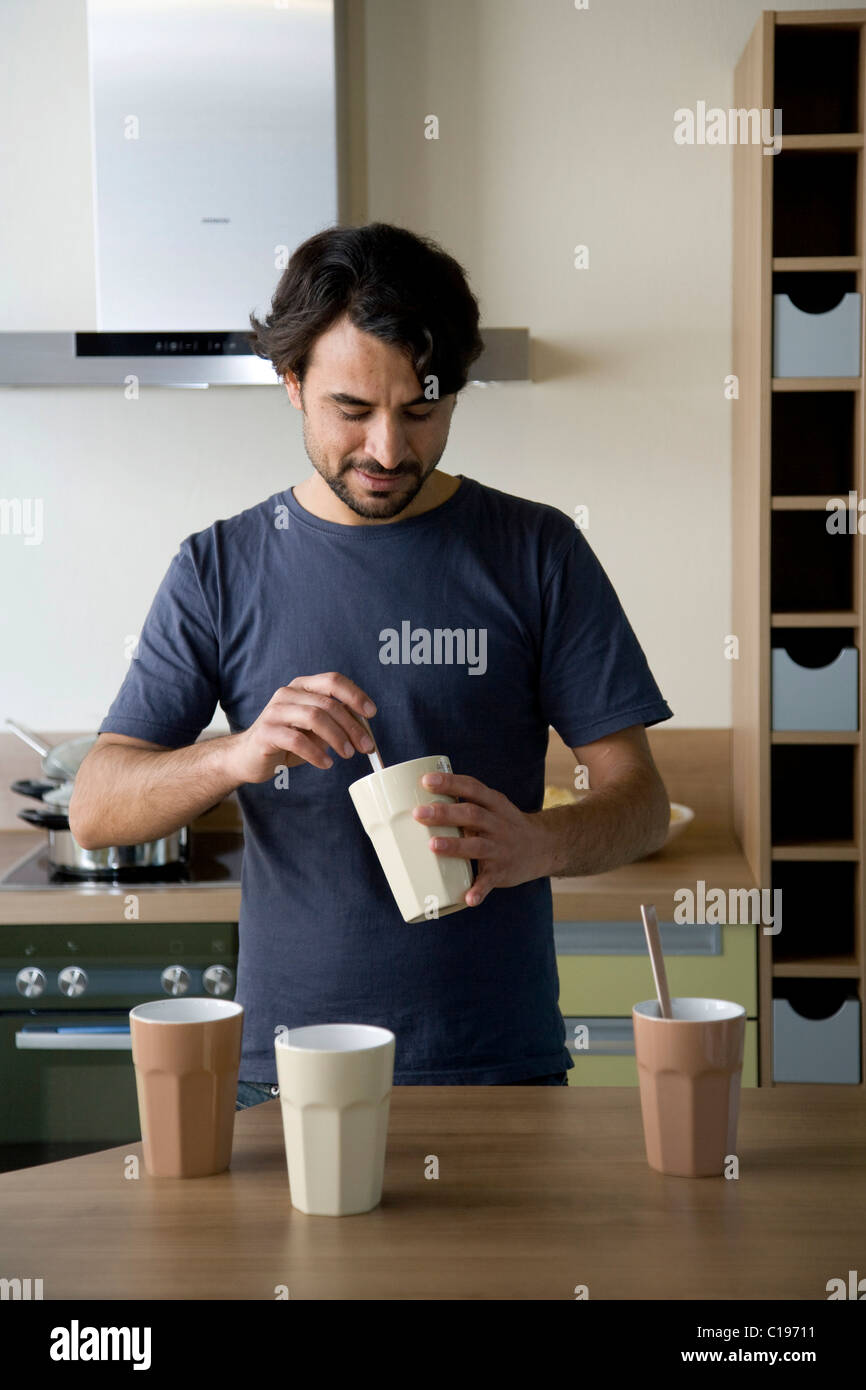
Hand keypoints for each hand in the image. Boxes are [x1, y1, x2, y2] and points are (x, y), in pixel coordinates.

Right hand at [226, 673, 377, 783]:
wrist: (248, 757)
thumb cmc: (286, 741)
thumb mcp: (315, 729)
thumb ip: (336, 723)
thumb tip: (364, 729)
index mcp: (302, 686)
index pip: (333, 681)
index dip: (355, 695)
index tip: (371, 713)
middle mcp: (288, 694)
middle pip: (328, 703)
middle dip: (352, 726)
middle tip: (365, 746)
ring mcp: (274, 711)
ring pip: (314, 717)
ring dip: (337, 738)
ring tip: (347, 754)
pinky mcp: (266, 732)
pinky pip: (296, 740)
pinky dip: (316, 753)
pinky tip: (326, 763)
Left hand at [412, 771, 548, 907]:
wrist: (544, 847)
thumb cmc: (506, 824)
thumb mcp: (494, 806)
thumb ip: (467, 801)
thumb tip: (424, 795)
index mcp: (494, 804)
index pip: (472, 788)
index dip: (450, 783)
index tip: (426, 781)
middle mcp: (498, 824)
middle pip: (471, 815)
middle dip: (445, 813)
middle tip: (418, 813)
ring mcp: (500, 849)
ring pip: (477, 846)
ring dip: (455, 846)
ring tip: (433, 845)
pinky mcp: (501, 872)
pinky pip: (489, 881)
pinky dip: (479, 890)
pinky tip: (468, 898)